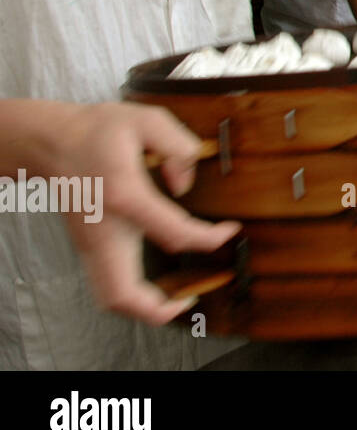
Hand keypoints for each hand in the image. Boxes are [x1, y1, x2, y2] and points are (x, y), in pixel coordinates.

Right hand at [36, 102, 241, 324]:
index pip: (174, 233)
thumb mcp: (146, 120)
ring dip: (143, 309)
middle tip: (191, 300)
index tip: (230, 230)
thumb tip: (184, 186)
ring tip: (176, 302)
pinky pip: (108, 286)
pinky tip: (156, 288)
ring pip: (110, 297)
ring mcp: (91, 243)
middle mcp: (103, 229)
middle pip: (122, 293)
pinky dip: (132, 297)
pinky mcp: (88, 247)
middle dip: (158, 308)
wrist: (53, 142)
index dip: (209, 238)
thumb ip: (178, 145)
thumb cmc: (98, 130)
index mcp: (124, 196)